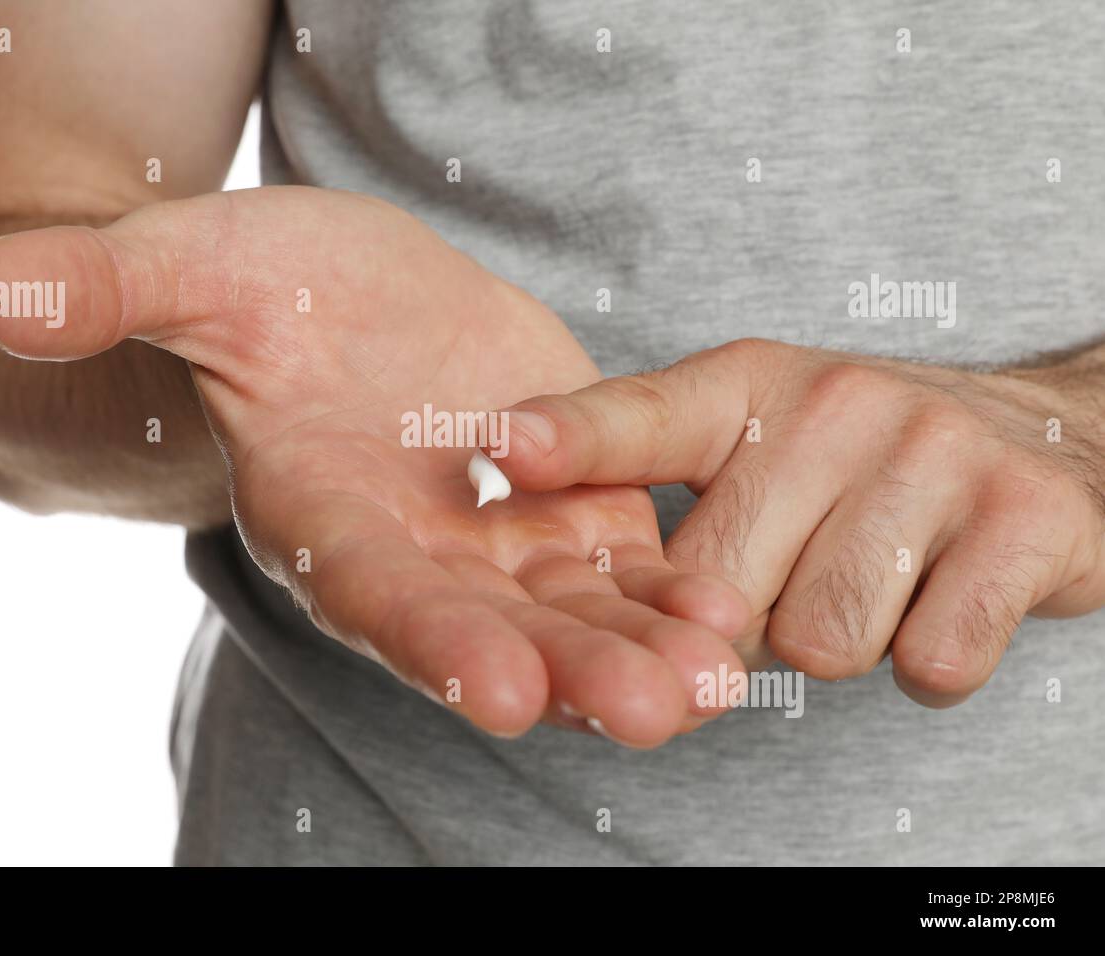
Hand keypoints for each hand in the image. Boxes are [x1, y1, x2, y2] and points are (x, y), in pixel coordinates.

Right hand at [0, 187, 749, 744]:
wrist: (329, 307)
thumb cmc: (244, 291)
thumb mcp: (183, 264)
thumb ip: (107, 287)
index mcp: (321, 516)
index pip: (369, 590)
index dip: (426, 635)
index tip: (492, 682)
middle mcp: (412, 554)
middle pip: (491, 630)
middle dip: (567, 672)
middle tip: (649, 709)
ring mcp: (497, 541)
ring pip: (574, 614)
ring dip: (644, 649)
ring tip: (719, 677)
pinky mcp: (566, 507)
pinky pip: (628, 560)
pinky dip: (677, 590)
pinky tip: (739, 612)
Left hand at [493, 338, 1104, 705]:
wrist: (1044, 442)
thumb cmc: (858, 459)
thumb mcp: (749, 435)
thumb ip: (652, 476)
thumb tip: (557, 551)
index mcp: (748, 387)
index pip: (642, 417)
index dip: (570, 439)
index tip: (502, 448)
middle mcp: (837, 404)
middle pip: (724, 591)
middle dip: (747, 618)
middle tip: (799, 566)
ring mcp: (936, 455)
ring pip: (824, 642)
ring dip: (842, 639)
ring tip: (871, 574)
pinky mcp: (1024, 521)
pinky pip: (931, 661)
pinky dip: (929, 660)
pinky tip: (938, 599)